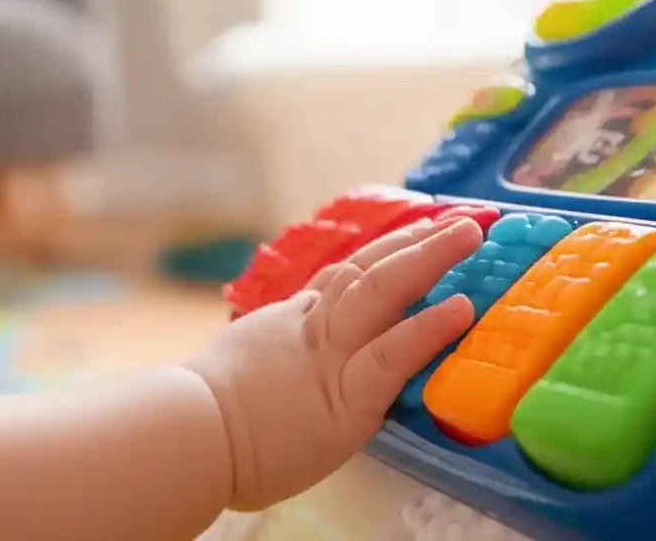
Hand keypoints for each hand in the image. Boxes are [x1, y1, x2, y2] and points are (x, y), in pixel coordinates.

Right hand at [187, 217, 480, 510]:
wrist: (184, 436)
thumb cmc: (199, 419)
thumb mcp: (241, 367)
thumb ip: (272, 356)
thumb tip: (281, 363)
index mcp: (292, 323)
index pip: (346, 276)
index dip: (385, 252)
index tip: (418, 230)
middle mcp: (314, 328)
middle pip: (371, 269)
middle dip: (419, 241)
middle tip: (462, 219)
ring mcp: (332, 357)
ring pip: (384, 292)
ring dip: (431, 260)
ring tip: (471, 234)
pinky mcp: (347, 396)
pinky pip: (393, 355)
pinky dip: (427, 328)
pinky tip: (460, 308)